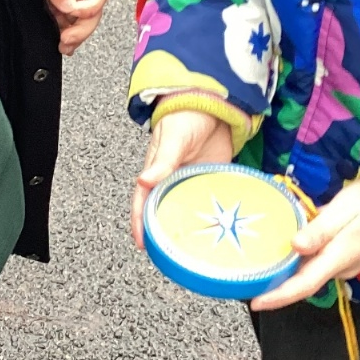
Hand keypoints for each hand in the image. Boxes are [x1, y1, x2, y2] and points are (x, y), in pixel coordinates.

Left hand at [36, 0, 109, 54]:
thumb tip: (70, 6)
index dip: (90, 6)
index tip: (72, 13)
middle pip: (94, 13)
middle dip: (82, 30)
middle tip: (66, 40)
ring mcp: (69, 2)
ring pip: (82, 24)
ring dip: (75, 37)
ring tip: (61, 46)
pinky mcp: (59, 12)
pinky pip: (70, 27)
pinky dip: (68, 38)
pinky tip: (60, 44)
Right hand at [132, 109, 234, 248]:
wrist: (214, 104)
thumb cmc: (184, 117)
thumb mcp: (172, 139)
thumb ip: (162, 162)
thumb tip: (143, 181)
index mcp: (156, 173)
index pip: (143, 203)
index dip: (140, 224)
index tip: (143, 244)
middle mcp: (172, 182)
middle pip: (164, 212)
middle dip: (163, 233)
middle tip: (168, 256)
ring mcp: (192, 183)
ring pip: (186, 210)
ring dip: (188, 228)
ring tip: (194, 250)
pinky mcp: (211, 180)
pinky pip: (208, 202)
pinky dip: (211, 216)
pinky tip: (219, 230)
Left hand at [251, 175, 359, 311]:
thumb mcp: (342, 210)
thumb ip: (319, 230)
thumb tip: (294, 246)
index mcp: (337, 259)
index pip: (303, 285)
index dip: (278, 297)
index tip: (255, 303)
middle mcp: (341, 268)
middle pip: (304, 280)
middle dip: (278, 283)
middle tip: (250, 279)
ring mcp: (347, 264)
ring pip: (312, 270)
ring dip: (290, 269)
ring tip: (263, 264)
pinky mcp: (349, 256)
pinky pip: (321, 261)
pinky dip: (304, 258)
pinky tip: (290, 249)